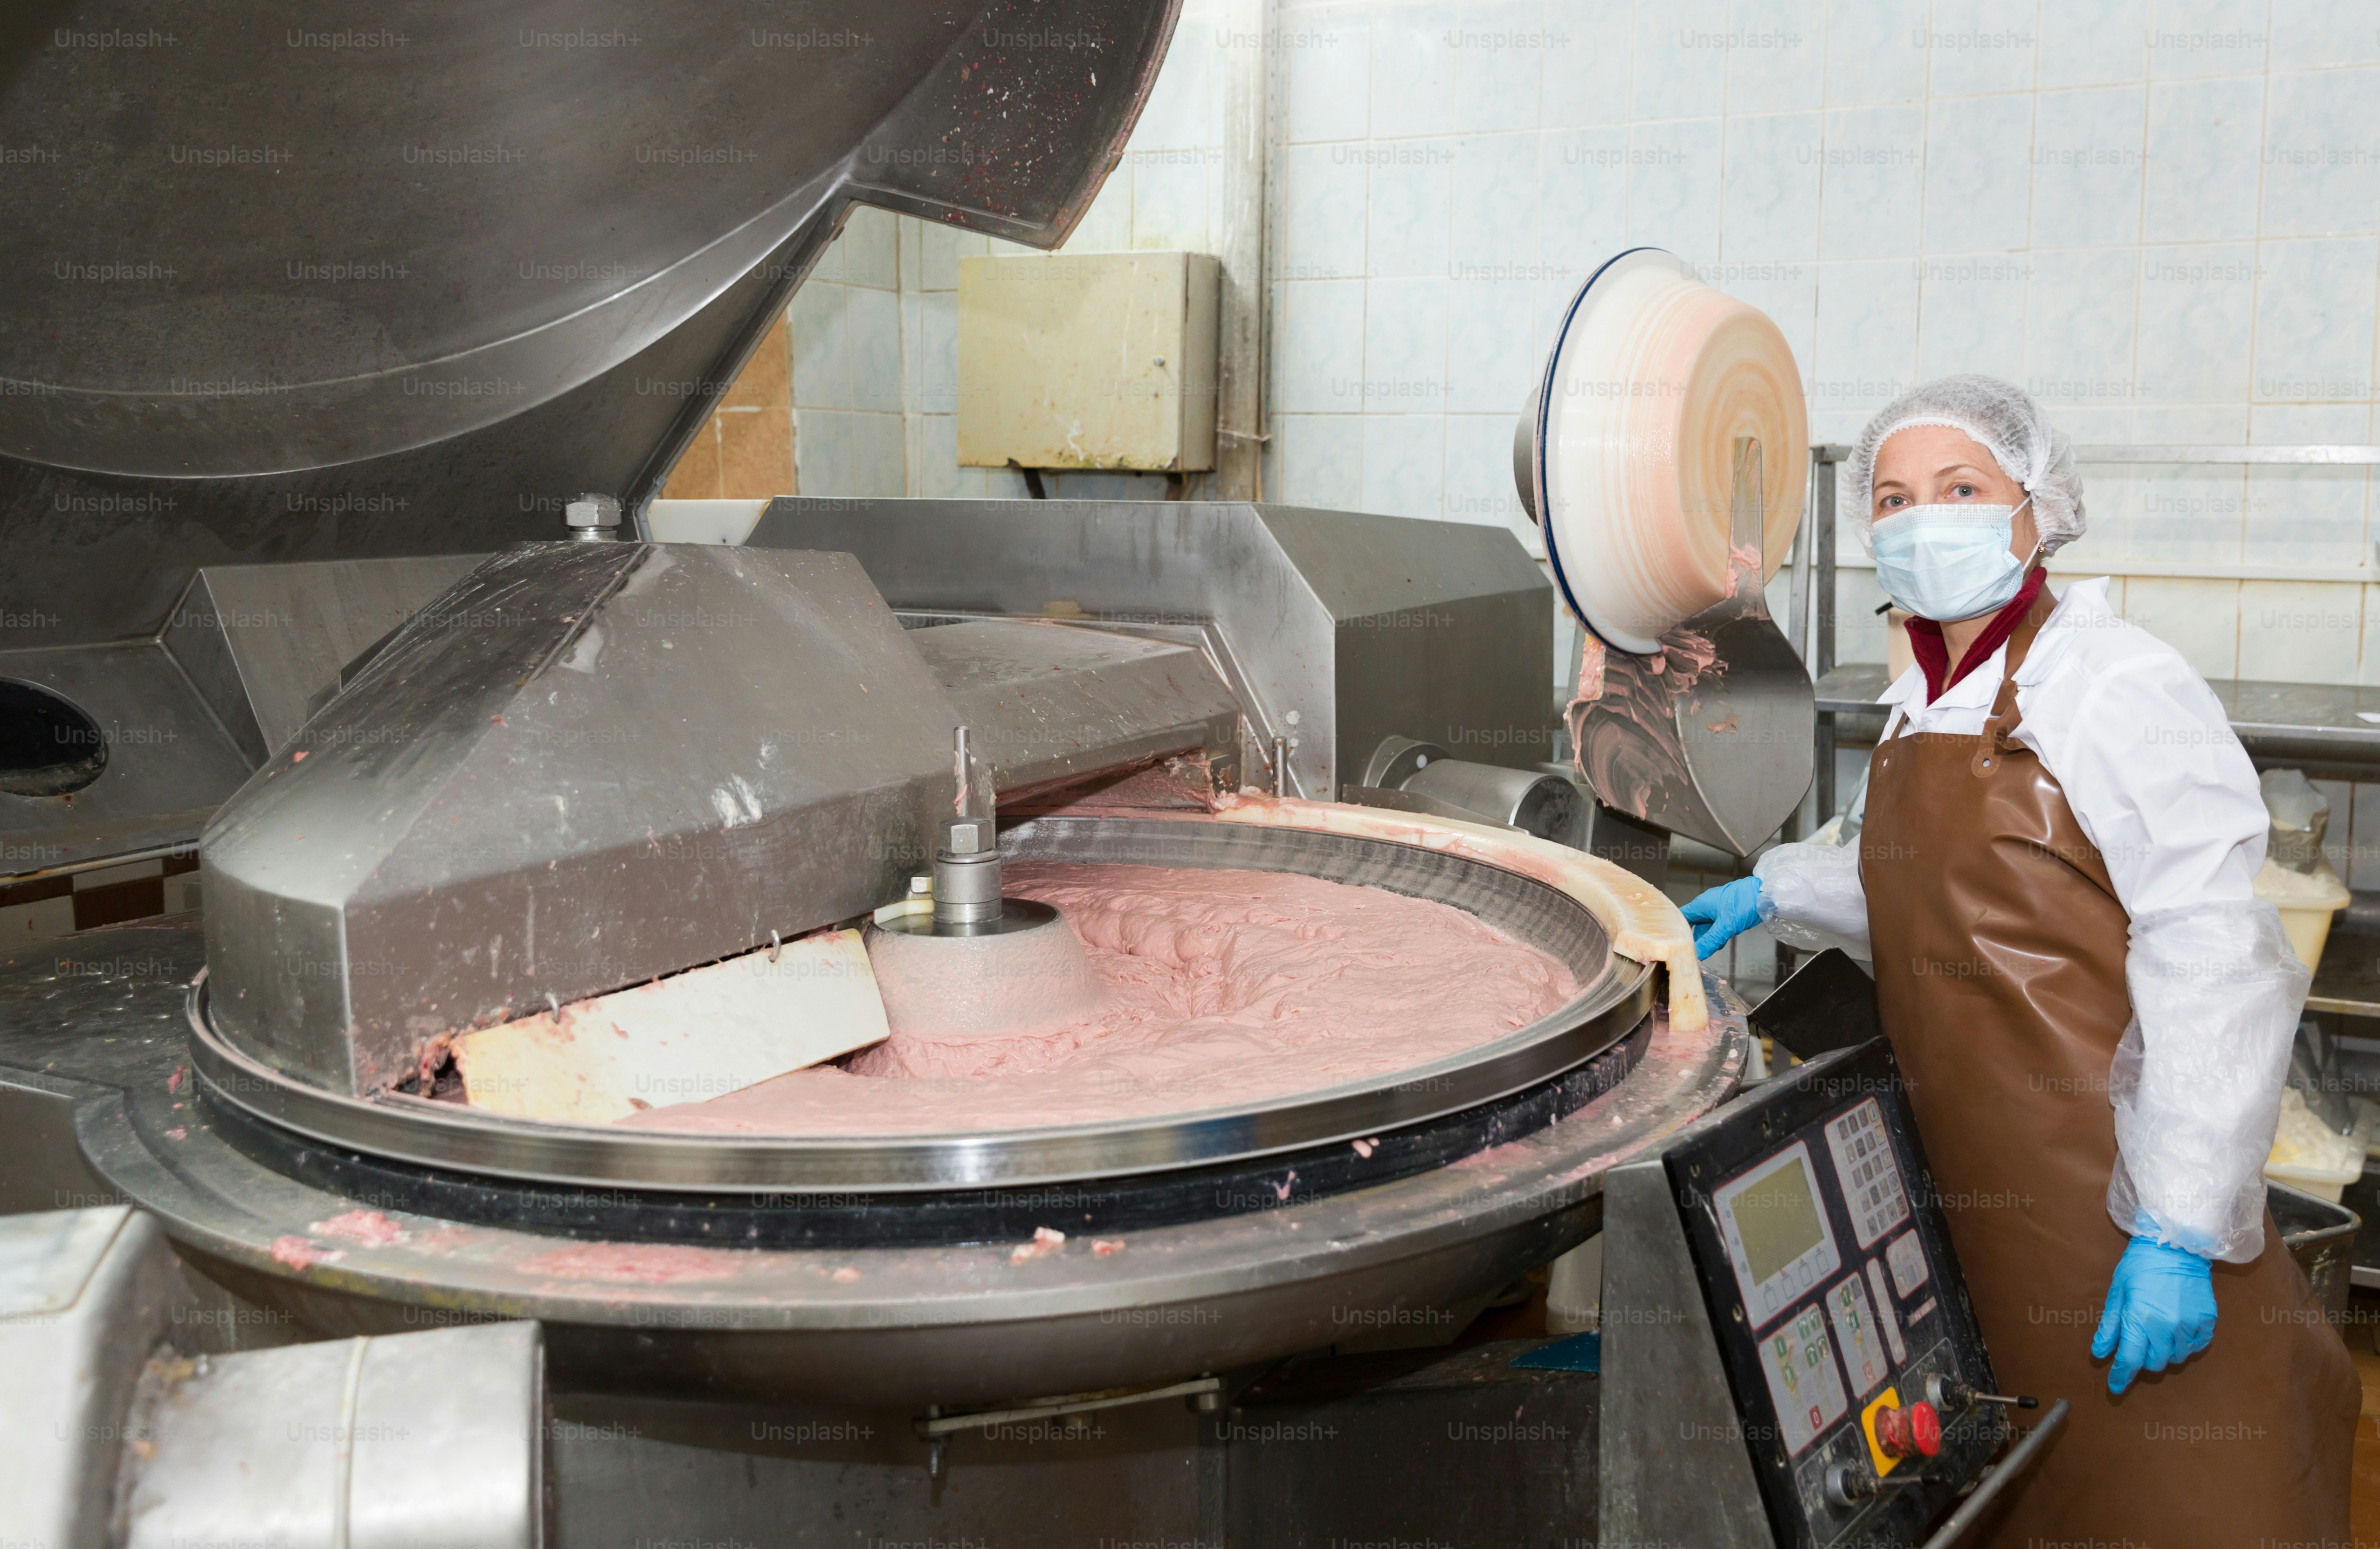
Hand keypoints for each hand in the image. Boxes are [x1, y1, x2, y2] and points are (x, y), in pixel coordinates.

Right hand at [1681, 877, 1763, 959]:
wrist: (1767, 895)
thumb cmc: (1745, 902)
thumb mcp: (1726, 925)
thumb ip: (1711, 940)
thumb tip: (1698, 954)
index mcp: (1701, 904)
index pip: (1681, 917)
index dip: (1676, 930)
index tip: (1674, 943)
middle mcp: (1706, 905)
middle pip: (1693, 924)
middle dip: (1693, 938)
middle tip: (1692, 952)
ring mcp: (1717, 908)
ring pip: (1705, 926)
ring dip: (1706, 938)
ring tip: (1706, 950)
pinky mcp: (1727, 913)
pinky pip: (1716, 926)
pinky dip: (1715, 935)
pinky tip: (1718, 944)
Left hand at [2091, 1236, 2215, 1394]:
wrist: (2175, 1245)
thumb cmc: (2139, 1266)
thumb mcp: (2118, 1293)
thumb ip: (2111, 1326)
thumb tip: (2099, 1353)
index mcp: (2140, 1319)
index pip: (2130, 1359)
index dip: (2121, 1376)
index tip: (2115, 1387)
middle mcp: (2167, 1327)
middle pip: (2155, 1363)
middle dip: (2143, 1361)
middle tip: (2138, 1348)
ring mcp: (2190, 1325)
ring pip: (2177, 1357)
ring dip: (2165, 1352)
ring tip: (2159, 1334)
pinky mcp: (2207, 1321)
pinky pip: (2197, 1346)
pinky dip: (2186, 1345)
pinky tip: (2178, 1331)